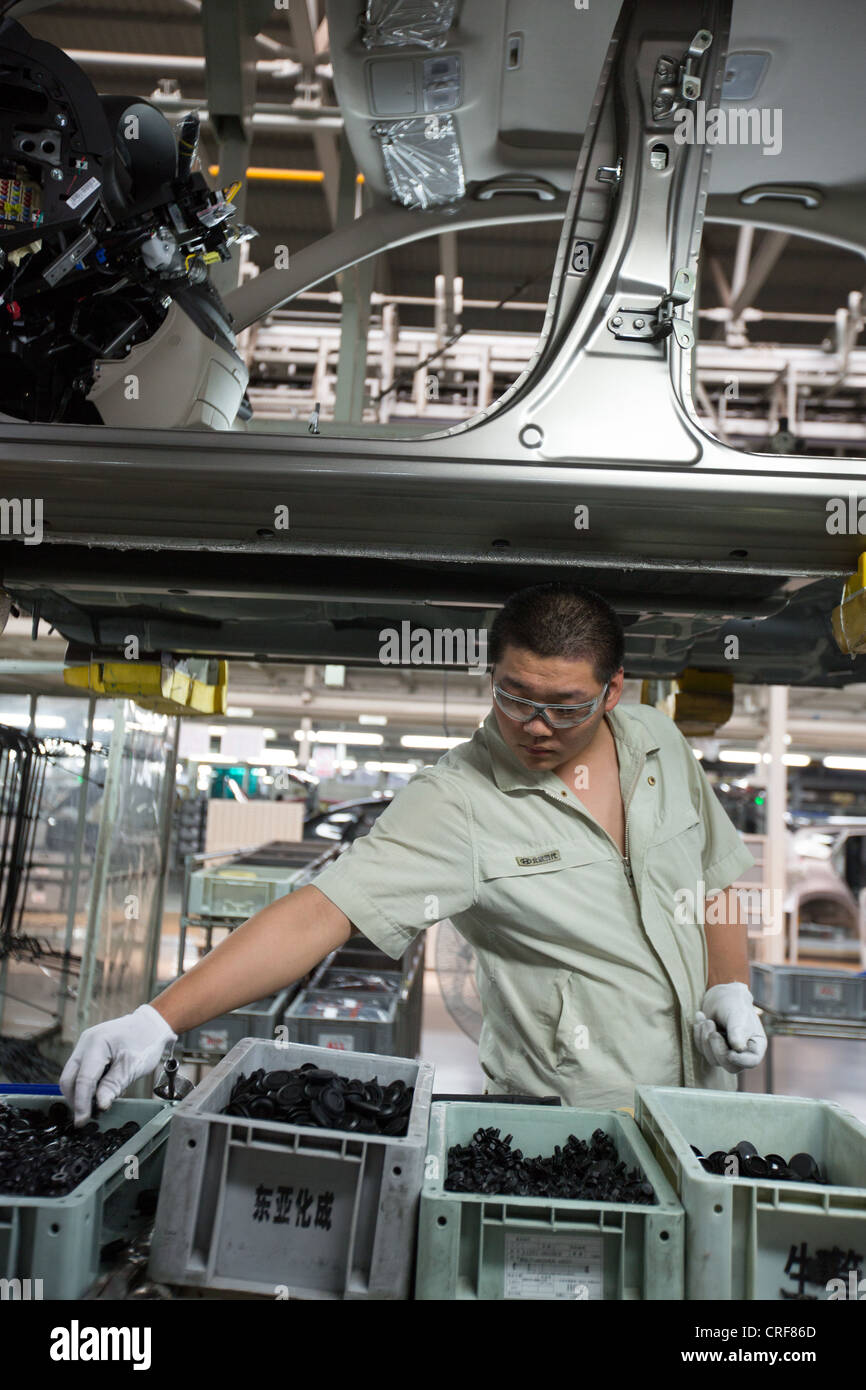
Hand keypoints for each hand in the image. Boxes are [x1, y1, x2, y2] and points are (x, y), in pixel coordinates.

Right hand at [60, 1004, 177, 1124]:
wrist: (152, 1024)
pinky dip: (86, 1085)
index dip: (82, 1103)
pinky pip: (80, 1071)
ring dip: (80, 1093)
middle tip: (86, 1118)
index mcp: (96, 1043)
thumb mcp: (134, 1066)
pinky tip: (98, 1093)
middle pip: (69, 1078)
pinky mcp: (87, 1051)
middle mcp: (85, 1043)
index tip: (82, 1121)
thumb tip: (100, 1105)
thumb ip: (114, 1085)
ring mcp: (84, 1046)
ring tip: (94, 1107)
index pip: (83, 1079)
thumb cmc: (147, 1041)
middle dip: (75, 1100)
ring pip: (72, 1076)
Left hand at [694, 982, 765, 1073]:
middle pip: (730, 1066)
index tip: (730, 1053)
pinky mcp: (711, 1048)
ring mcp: (726, 1052)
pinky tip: (701, 1017)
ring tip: (707, 1020)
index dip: (740, 1061)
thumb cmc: (734, 1004)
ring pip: (713, 1059)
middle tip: (711, 1026)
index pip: (751, 1061)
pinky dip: (698, 1034)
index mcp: (755, 1045)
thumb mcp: (738, 1015)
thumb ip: (738, 1031)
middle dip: (717, 1048)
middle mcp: (742, 1053)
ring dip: (705, 1039)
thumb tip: (738, 1048)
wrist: (721, 995)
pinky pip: (701, 1049)